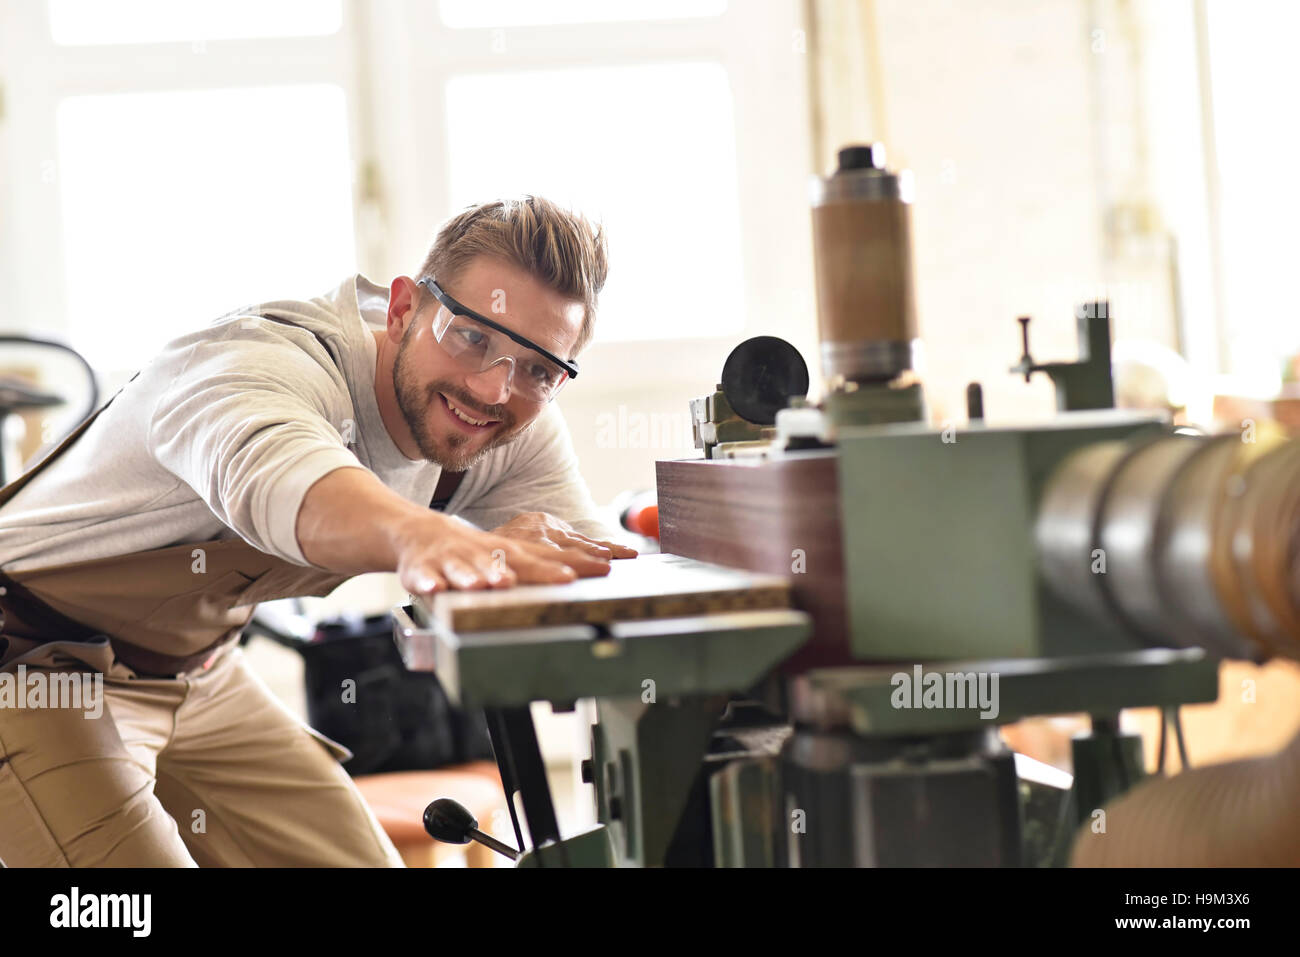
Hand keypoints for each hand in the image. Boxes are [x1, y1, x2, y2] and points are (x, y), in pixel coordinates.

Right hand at [394, 512, 612, 595]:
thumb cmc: (472, 551)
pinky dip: (429, 582)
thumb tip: (581, 573)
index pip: (543, 559)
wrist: (418, 532)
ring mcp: (451, 560)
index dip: (570, 565)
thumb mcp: (506, 554)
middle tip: (562, 577)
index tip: (601, 568)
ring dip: (481, 575)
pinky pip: (424, 577)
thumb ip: (541, 565)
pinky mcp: (421, 570)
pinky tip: (435, 589)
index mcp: (505, 552)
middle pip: (507, 561)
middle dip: (539, 570)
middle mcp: (481, 554)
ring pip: (466, 568)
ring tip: (496, 582)